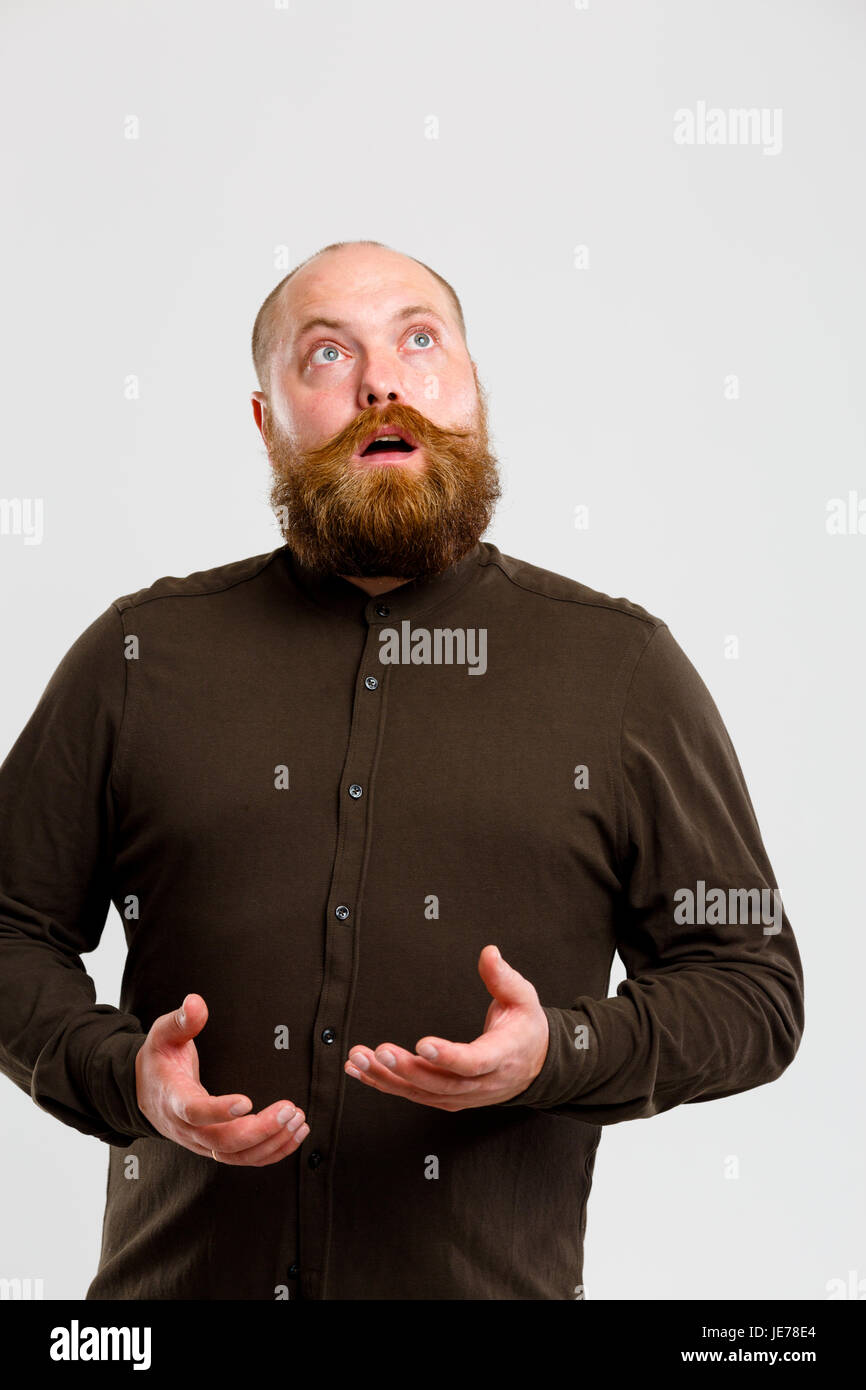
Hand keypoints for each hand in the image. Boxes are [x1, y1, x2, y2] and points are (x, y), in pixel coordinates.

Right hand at [135, 993, 309, 1163]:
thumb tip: (195, 1002)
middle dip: (260, 1130)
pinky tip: (295, 1134)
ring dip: (271, 1143)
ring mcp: (201, 1142)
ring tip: (299, 1121)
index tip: (247, 1103)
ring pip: (237, 1156)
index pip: (194, 1112)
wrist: (144, 1092)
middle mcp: (187, 1129)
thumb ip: (181, 1020)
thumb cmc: (159, 1060)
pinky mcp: (215, 1147)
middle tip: (290, 1110)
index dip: (219, 1111)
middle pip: (223, 1141)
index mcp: (173, 1099)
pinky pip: (244, 1158)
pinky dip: (272, 1151)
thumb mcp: (162, 1034)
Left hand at [344, 945, 548, 1110]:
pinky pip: (415, 1095)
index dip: (449, 1056)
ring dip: (387, 1078)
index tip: (423, 1044)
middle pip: (440, 1083)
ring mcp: (463, 1095)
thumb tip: (488, 952)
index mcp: (502, 1056)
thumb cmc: (525, 1029)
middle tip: (378, 1051)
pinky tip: (362, 1072)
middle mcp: (481, 1083)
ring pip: (422, 1092)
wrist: (535, 1065)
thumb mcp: (523, 998)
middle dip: (406, 1069)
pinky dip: (386, 1085)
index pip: (474, 1062)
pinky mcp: (448, 1098)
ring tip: (358, 1060)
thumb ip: (503, 977)